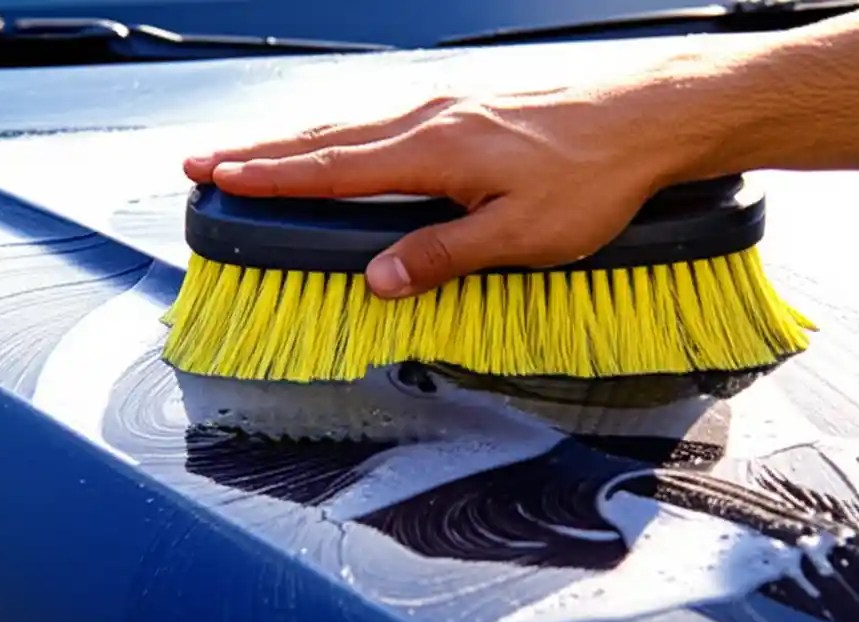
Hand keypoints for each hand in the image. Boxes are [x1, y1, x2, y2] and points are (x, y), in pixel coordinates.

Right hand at [183, 62, 747, 297]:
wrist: (650, 118)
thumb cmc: (594, 176)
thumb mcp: (521, 234)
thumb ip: (444, 254)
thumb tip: (378, 277)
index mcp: (434, 152)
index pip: (333, 169)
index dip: (271, 178)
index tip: (219, 178)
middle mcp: (432, 119)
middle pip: (329, 139)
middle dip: (262, 153)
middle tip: (208, 162)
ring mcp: (450, 106)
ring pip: (356, 126)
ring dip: (300, 143)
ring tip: (259, 155)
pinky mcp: (472, 107)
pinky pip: (388, 121)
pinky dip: (348, 135)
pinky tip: (348, 146)